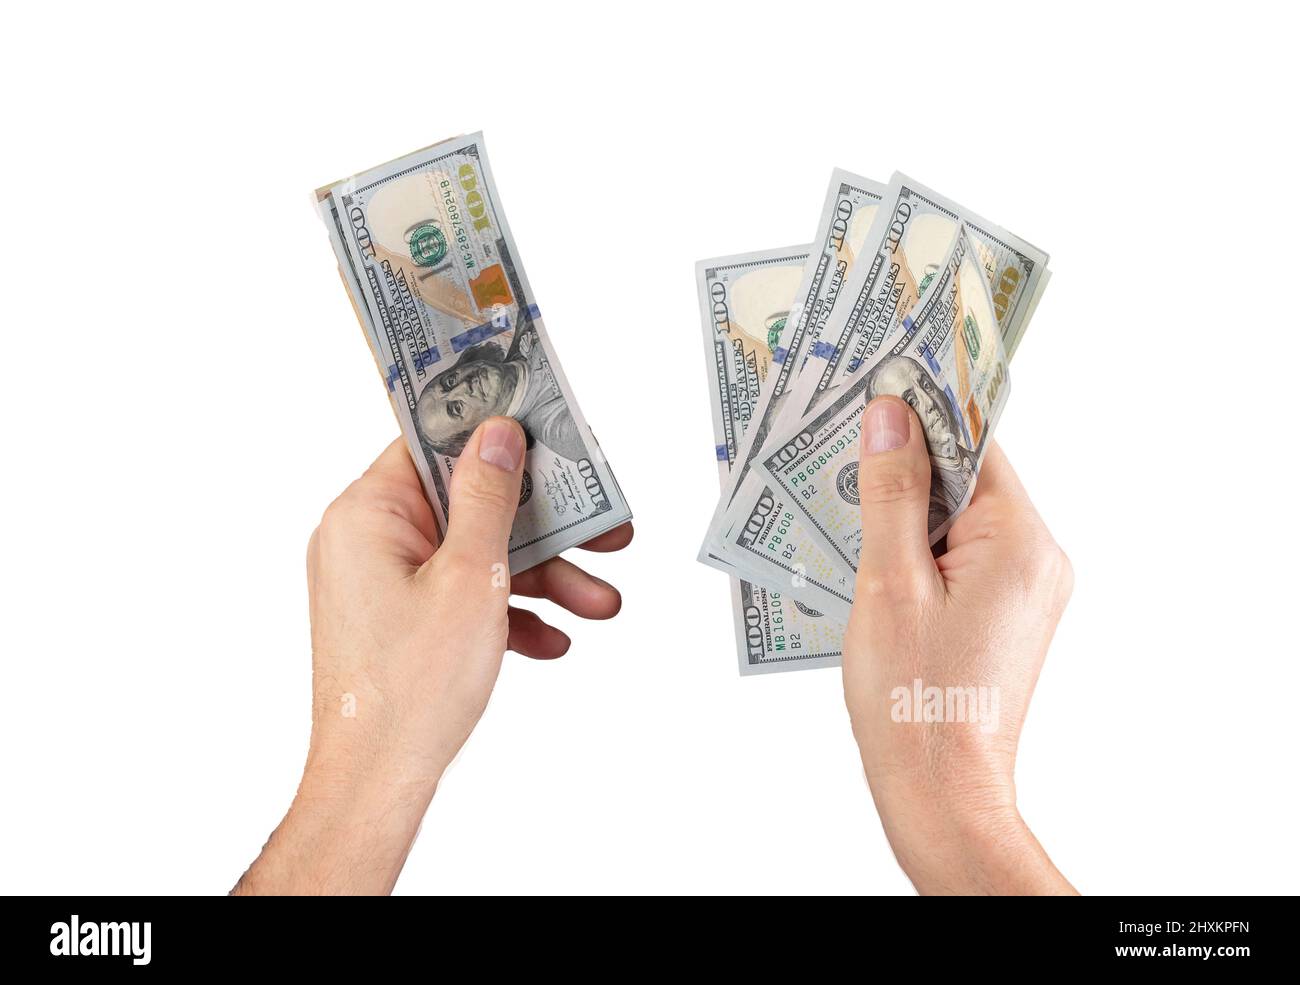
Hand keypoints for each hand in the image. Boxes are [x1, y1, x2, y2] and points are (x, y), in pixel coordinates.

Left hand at [235, 417, 630, 893]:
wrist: (377, 784)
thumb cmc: (411, 688)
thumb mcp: (470, 577)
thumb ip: (488, 498)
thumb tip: (497, 434)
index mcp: (366, 515)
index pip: (434, 445)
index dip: (496, 439)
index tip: (547, 434)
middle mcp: (366, 542)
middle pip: (468, 507)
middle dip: (543, 530)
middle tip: (604, 532)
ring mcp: (381, 585)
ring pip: (474, 559)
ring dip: (540, 580)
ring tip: (600, 603)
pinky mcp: (398, 622)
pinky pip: (460, 598)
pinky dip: (506, 614)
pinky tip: (553, 640)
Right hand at [844, 396, 1074, 894]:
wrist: (942, 792)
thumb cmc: (915, 698)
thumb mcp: (889, 582)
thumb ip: (891, 493)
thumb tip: (889, 415)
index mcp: (1022, 543)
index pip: (975, 445)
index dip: (923, 414)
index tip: (877, 383)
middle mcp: (1038, 560)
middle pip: (968, 479)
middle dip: (905, 464)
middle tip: (841, 447)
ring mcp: (1026, 591)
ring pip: (960, 519)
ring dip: (906, 511)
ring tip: (846, 511)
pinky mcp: (1005, 615)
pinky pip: (960, 556)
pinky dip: (918, 548)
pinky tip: (871, 561)